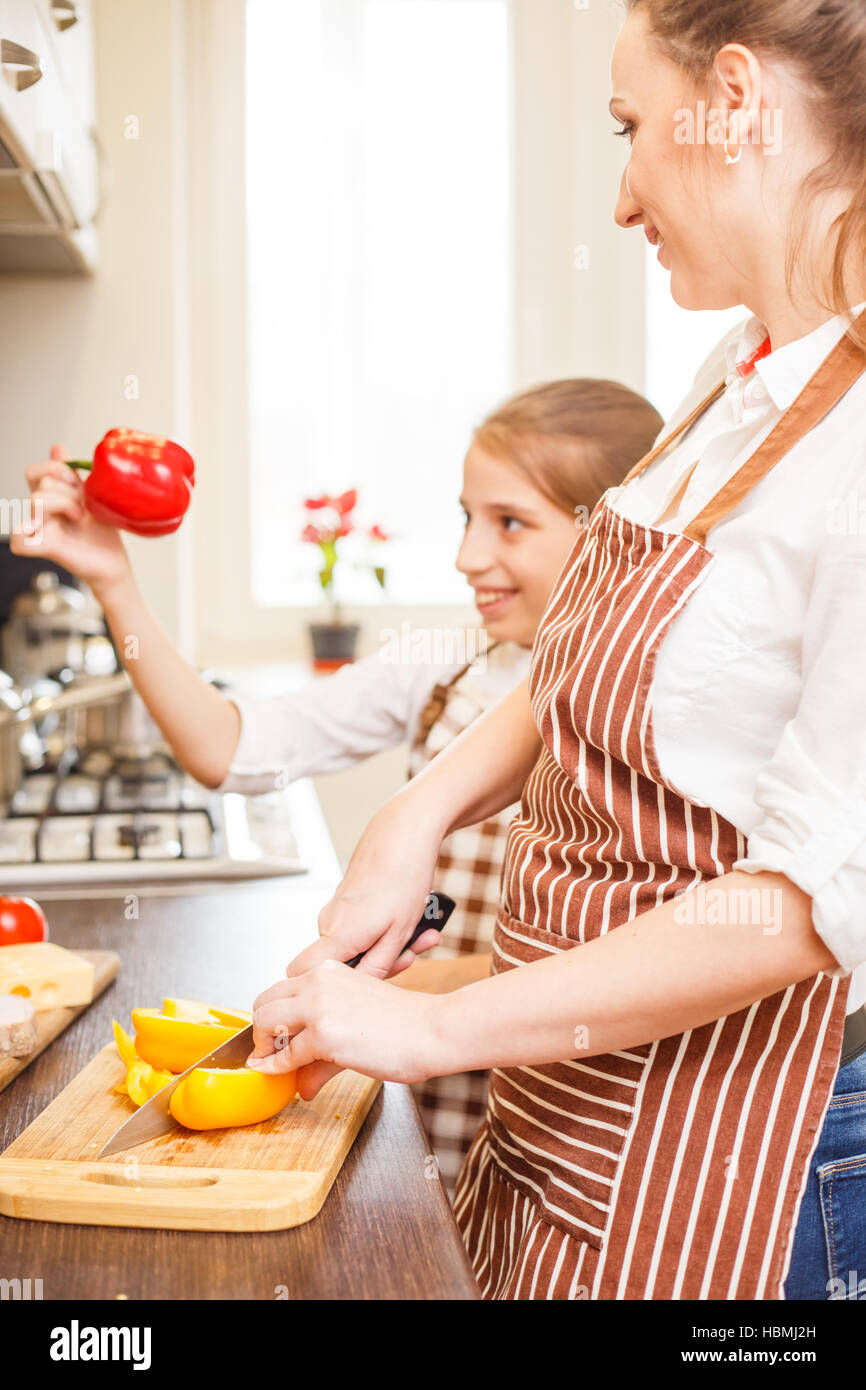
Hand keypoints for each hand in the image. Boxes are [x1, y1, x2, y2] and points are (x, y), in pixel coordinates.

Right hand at [10, 445, 130, 599]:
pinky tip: (54, 533)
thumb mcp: (90, 494)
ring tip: (80, 518)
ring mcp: (40, 528)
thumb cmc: (101, 530)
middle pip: (42, 483)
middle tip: (84, 507)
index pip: (34, 471)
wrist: (114, 559)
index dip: (56, 470)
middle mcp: (41, 511)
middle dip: (69, 490)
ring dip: (65, 504)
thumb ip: (71, 473)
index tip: (78, 482)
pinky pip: (19, 540)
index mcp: (49, 496)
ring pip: (37, 500)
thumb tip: (57, 447)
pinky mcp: (45, 547)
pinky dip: (27, 537)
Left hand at [248, 961, 446, 1099]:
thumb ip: (324, 1050)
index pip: (281, 989)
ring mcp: (319, 1006)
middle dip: (260, 1031)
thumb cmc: (406, 1023)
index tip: (275, 1037)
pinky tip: (283, 1076)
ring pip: (264, 1023)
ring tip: (272, 1064)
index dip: (274, 1016)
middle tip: (268, 1052)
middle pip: (264, 1003)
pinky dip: (277, 1068)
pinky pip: (285, 1055)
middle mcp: (319, 981)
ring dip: (262, 1048)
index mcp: (328, 970)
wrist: (433, 1030)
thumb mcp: (357, 1021)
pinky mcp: (323, 1034)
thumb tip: (302, 1084)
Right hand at [287, 798, 445, 980]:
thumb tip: (360, 986)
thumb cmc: (403, 877)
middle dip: (379, 964)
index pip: (300, 973)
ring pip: (356, 944)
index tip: (351, 991)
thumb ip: (377, 967)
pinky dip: (385, 929)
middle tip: (412, 953)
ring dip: (388, 946)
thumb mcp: (398, 933)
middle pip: (341, 964)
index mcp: (337, 935)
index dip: (317, 987)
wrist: (404, 832)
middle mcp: (329, 922)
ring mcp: (337, 909)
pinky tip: (412, 919)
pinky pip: (362, 927)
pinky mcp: (348, 900)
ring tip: (422, 933)